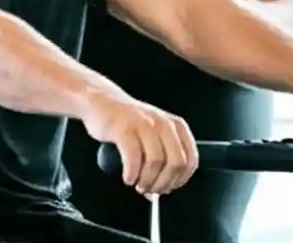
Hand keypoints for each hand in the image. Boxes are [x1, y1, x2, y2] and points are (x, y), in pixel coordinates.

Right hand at [80, 91, 198, 195]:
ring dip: (147, 181)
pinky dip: (132, 173)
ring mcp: (144, 124)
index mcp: (176, 126)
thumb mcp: (153, 136)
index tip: (168, 188)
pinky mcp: (124, 128)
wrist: (102, 102)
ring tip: (138, 185)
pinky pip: (134, 156)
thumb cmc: (128, 123)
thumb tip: (160, 191)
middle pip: (176, 163)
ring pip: (156, 161)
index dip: (180, 180)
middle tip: (150, 190)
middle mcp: (164, 124)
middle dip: (163, 183)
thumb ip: (161, 160)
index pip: (190, 160)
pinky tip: (128, 178)